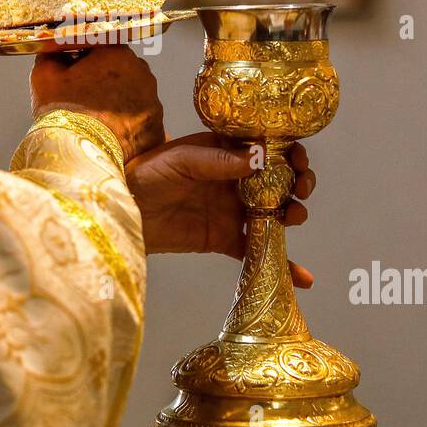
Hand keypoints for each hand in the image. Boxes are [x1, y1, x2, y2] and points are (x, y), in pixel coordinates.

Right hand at [29, 45, 164, 163]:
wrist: (78, 156)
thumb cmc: (61, 113)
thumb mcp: (45, 75)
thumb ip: (52, 54)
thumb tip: (55, 52)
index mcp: (117, 53)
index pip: (102, 47)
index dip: (85, 59)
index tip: (74, 72)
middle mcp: (143, 74)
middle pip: (122, 71)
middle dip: (105, 80)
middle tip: (83, 98)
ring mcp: (154, 103)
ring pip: (134, 96)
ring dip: (119, 103)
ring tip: (96, 120)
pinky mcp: (157, 129)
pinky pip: (141, 122)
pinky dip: (128, 126)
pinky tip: (109, 134)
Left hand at [124, 133, 317, 288]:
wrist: (125, 210)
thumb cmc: (147, 174)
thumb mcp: (182, 159)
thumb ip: (219, 160)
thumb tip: (259, 157)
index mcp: (226, 152)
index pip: (267, 149)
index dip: (289, 152)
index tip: (300, 159)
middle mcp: (235, 180)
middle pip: (279, 180)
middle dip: (298, 182)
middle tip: (302, 188)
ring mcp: (233, 210)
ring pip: (274, 213)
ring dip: (293, 214)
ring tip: (295, 216)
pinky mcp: (225, 239)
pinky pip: (257, 251)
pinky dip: (281, 264)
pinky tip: (301, 277)